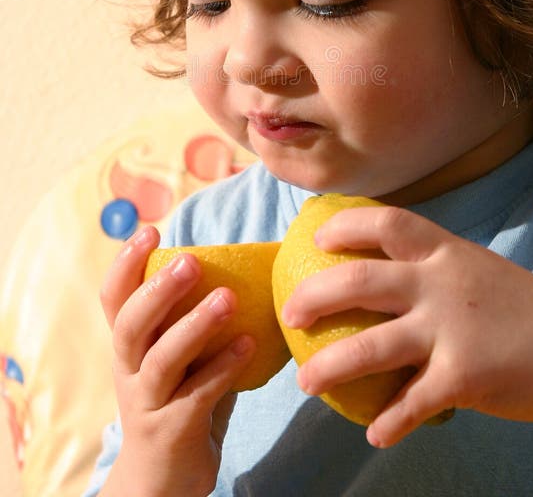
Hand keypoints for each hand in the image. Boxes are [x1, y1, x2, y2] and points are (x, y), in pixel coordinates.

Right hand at [99, 226, 254, 496]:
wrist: (161, 484)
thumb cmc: (178, 405)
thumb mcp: (179, 360)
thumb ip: (195, 322)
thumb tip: (248, 272)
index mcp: (128, 347)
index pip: (114, 299)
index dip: (126, 264)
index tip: (150, 231)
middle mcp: (128, 371)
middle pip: (131, 324)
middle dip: (159, 289)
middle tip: (190, 260)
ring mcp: (146, 404)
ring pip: (160, 360)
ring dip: (194, 325)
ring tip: (228, 299)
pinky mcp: (170, 432)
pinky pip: (196, 396)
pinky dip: (221, 368)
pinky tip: (247, 345)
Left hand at [281, 204, 532, 447]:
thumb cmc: (521, 306)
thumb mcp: (474, 269)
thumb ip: (432, 270)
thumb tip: (384, 278)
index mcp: (444, 253)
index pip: (386, 223)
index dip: (345, 228)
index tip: (317, 238)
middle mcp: (440, 284)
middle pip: (360, 281)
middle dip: (315, 296)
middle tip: (292, 313)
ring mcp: (450, 329)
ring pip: (370, 346)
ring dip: (330, 367)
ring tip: (305, 382)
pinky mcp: (463, 376)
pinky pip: (412, 403)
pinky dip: (389, 421)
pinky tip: (374, 434)